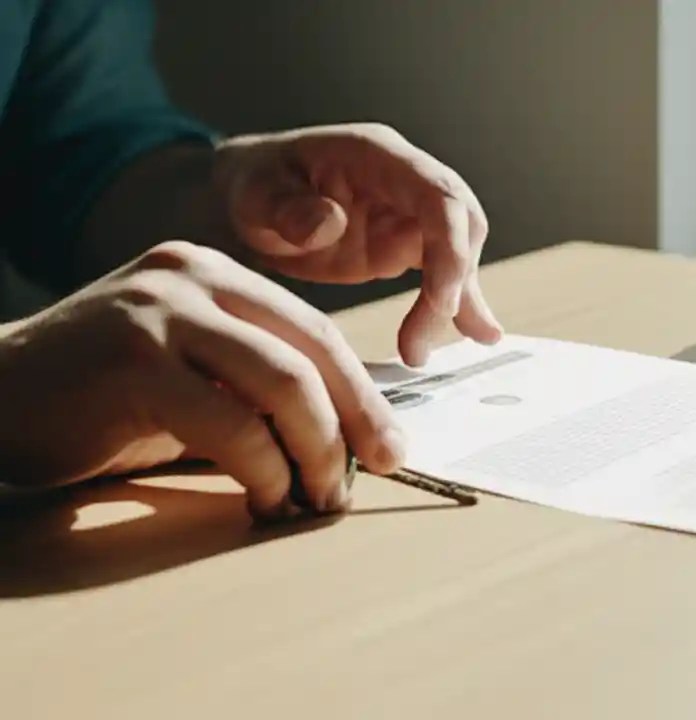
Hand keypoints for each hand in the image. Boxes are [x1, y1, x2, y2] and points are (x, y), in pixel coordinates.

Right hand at [0, 242, 403, 519]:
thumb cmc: (98, 400)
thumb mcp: (190, 377)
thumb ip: (255, 389)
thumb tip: (347, 440)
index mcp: (213, 274)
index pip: (314, 331)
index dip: (363, 390)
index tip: (390, 441)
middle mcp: (191, 278)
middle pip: (311, 350)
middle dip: (358, 418)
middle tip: (382, 467)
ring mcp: (159, 313)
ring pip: (282, 383)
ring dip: (318, 451)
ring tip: (323, 496)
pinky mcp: (131, 361)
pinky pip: (231, 423)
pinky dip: (265, 470)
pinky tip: (266, 498)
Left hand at [212, 123, 502, 365]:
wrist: (244, 202)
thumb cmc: (250, 187)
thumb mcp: (254, 194)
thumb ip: (287, 208)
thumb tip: (331, 223)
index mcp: (378, 156)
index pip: (439, 195)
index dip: (451, 248)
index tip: (441, 302)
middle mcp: (406, 181)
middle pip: (462, 227)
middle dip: (453, 286)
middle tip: (415, 345)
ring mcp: (409, 215)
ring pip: (459, 255)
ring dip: (455, 305)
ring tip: (425, 352)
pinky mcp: (406, 247)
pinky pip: (444, 275)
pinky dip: (458, 306)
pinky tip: (478, 334)